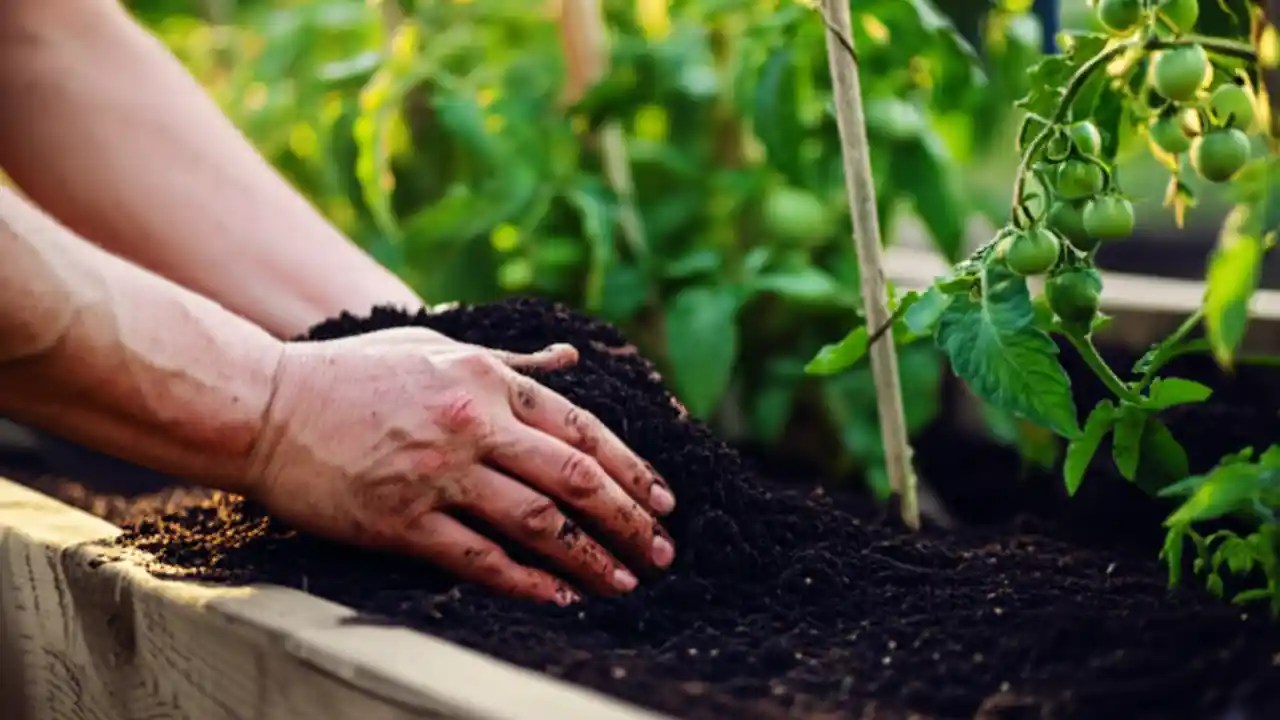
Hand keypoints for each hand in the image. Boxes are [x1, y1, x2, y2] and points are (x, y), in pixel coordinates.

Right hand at [245, 327, 675, 604]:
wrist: (265, 407)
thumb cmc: (355, 374)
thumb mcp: (438, 348)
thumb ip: (511, 362)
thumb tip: (573, 360)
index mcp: (485, 380)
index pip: (581, 429)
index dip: (632, 469)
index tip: (665, 500)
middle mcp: (470, 424)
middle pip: (573, 478)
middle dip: (629, 519)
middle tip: (663, 551)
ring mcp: (436, 474)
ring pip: (536, 522)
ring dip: (590, 558)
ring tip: (625, 582)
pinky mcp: (400, 520)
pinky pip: (478, 557)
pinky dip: (525, 581)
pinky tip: (560, 596)